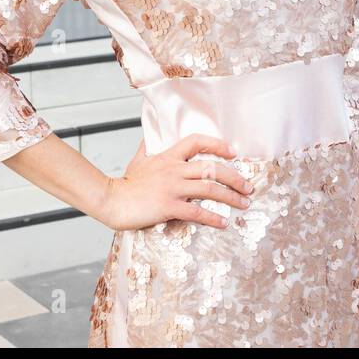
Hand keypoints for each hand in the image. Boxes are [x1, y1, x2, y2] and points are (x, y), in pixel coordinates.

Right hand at [98, 134, 254, 231]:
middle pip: (212, 168)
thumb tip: (151, 136)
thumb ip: (148, 147)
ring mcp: (172, 188)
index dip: (217, 145)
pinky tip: (223, 223)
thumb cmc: (125, 184)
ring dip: (231, 197)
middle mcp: (174, 170)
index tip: (233, 153)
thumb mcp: (138, 159)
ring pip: (210, 188)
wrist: (111, 200)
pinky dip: (214, 218)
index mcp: (168, 157)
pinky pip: (197, 212)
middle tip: (248, 186)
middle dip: (234, 177)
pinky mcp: (169, 207)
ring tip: (244, 204)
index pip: (196, 142)